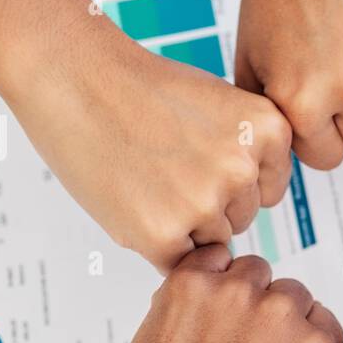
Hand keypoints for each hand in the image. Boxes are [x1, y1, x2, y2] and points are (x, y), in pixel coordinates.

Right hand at [13, 41, 293, 273]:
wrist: (75, 79)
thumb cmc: (140, 89)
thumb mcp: (222, 106)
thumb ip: (248, 152)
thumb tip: (256, 202)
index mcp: (268, 131)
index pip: (268, 190)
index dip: (229, 182)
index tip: (197, 157)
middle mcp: (243, 169)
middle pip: (241, 218)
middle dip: (206, 203)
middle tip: (162, 167)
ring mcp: (203, 203)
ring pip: (210, 244)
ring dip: (181, 226)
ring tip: (146, 180)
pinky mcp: (162, 233)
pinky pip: (175, 263)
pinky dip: (154, 244)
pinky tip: (133, 202)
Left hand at [24, 244, 342, 342]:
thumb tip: (306, 326)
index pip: (320, 317)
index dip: (294, 335)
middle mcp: (283, 313)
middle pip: (289, 291)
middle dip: (269, 313)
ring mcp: (236, 293)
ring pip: (252, 270)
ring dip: (238, 290)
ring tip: (212, 333)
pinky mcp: (191, 283)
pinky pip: (210, 257)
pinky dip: (203, 275)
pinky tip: (192, 312)